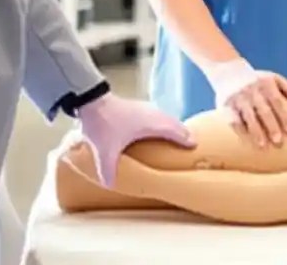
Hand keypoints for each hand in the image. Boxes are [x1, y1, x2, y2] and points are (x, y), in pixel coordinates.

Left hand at [76, 93, 194, 187]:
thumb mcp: (105, 151)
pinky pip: (158, 115)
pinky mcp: (138, 106)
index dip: (186, 139)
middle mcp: (153, 115)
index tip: (195, 146)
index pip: (176, 131)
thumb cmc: (103, 124)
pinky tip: (156, 128)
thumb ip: (108, 169)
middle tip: (191, 142)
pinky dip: (164, 122)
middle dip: (183, 132)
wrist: (91, 101)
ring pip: (167, 118)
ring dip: (174, 126)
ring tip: (177, 135)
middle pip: (175, 123)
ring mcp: (146, 108)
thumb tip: (111, 185)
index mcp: (152, 124)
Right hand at [204, 58, 286, 148]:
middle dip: (271, 127)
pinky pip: (233, 120)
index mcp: (266, 84)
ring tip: (263, 146)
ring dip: (256, 132)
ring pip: (249, 117)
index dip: (284, 117)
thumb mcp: (274, 78)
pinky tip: (246, 141)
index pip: (277, 102)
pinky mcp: (227, 106)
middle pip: (264, 111)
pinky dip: (240, 130)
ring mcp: (239, 99)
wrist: (229, 71)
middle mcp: (253, 91)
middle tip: (279, 142)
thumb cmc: (257, 79)